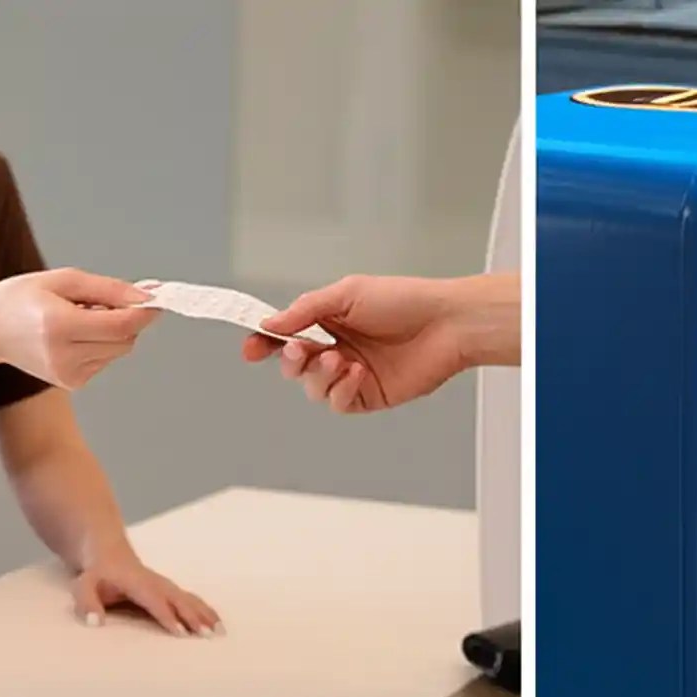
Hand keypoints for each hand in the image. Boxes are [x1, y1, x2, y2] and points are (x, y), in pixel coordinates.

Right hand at [0, 268, 158, 389]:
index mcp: (60, 326)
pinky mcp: (72, 383)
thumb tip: (148, 297)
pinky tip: (74, 334)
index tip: (156, 299)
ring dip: (112, 331)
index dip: (144, 312)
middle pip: (125, 340)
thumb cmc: (21, 298)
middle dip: (127, 319)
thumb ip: (110, 289)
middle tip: (103, 301)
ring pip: (119, 350)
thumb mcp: (65, 279)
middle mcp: (65, 356)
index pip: (122, 326)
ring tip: (79, 317)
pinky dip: (100, 344)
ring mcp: (68, 375)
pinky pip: (105, 359)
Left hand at [72, 549, 221, 637]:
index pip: (155, 601)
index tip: (181, 633)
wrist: (107, 549)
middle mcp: (156, 583)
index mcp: (137, 583)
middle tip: (208, 634)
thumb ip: (86, 602)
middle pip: (178, 600)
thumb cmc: (96, 571)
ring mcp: (165, 585)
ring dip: (204, 614)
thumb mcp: (83, 584)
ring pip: (188, 599)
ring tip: (219, 630)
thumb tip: (94, 623)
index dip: (168, 616)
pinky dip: (204, 609)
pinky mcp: (169, 588)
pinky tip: (215, 621)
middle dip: (194, 617)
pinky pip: (189, 599)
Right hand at [242, 275, 486, 412]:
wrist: (446, 324)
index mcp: (328, 321)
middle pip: (293, 365)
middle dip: (290, 360)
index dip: (264, 342)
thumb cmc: (404, 300)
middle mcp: (336, 348)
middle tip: (299, 350)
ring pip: (312, 388)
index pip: (286, 334)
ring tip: (337, 359)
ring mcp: (351, 374)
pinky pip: (338, 403)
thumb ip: (306, 309)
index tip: (250, 348)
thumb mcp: (348, 293)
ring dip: (318, 376)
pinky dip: (340, 390)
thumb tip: (271, 323)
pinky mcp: (369, 395)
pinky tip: (356, 373)